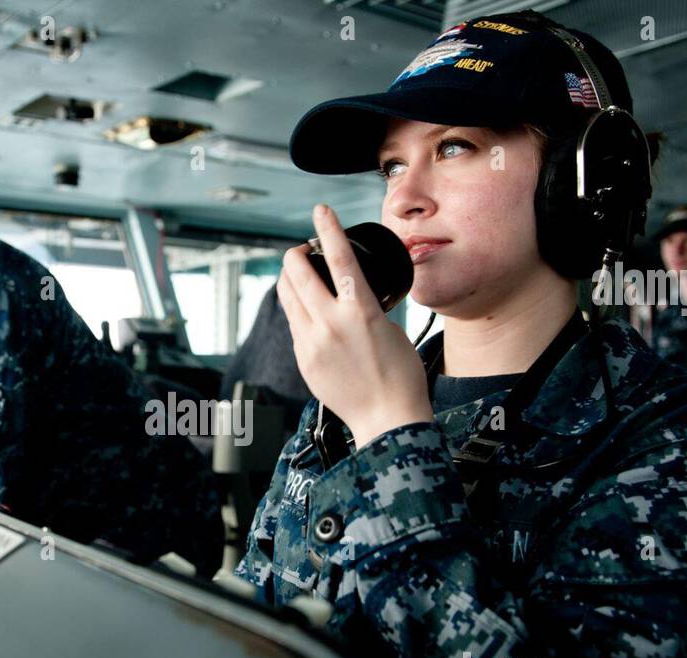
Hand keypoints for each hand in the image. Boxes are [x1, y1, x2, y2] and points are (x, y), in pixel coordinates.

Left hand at [279, 204, 432, 448]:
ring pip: (287, 297)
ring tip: (298, 275)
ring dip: (289, 279)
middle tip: (302, 250)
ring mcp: (312, 343)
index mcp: (360, 311)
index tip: (321, 210)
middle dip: (296, 254)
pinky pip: (293, 324)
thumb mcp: (390, 328)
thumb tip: (350, 295)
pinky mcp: (303, 360)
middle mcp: (330, 324)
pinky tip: (306, 311)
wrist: (388, 418)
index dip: (328, 229)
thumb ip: (365, 307)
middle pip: (297, 273)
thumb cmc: (399, 376)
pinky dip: (296, 309)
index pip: (338, 258)